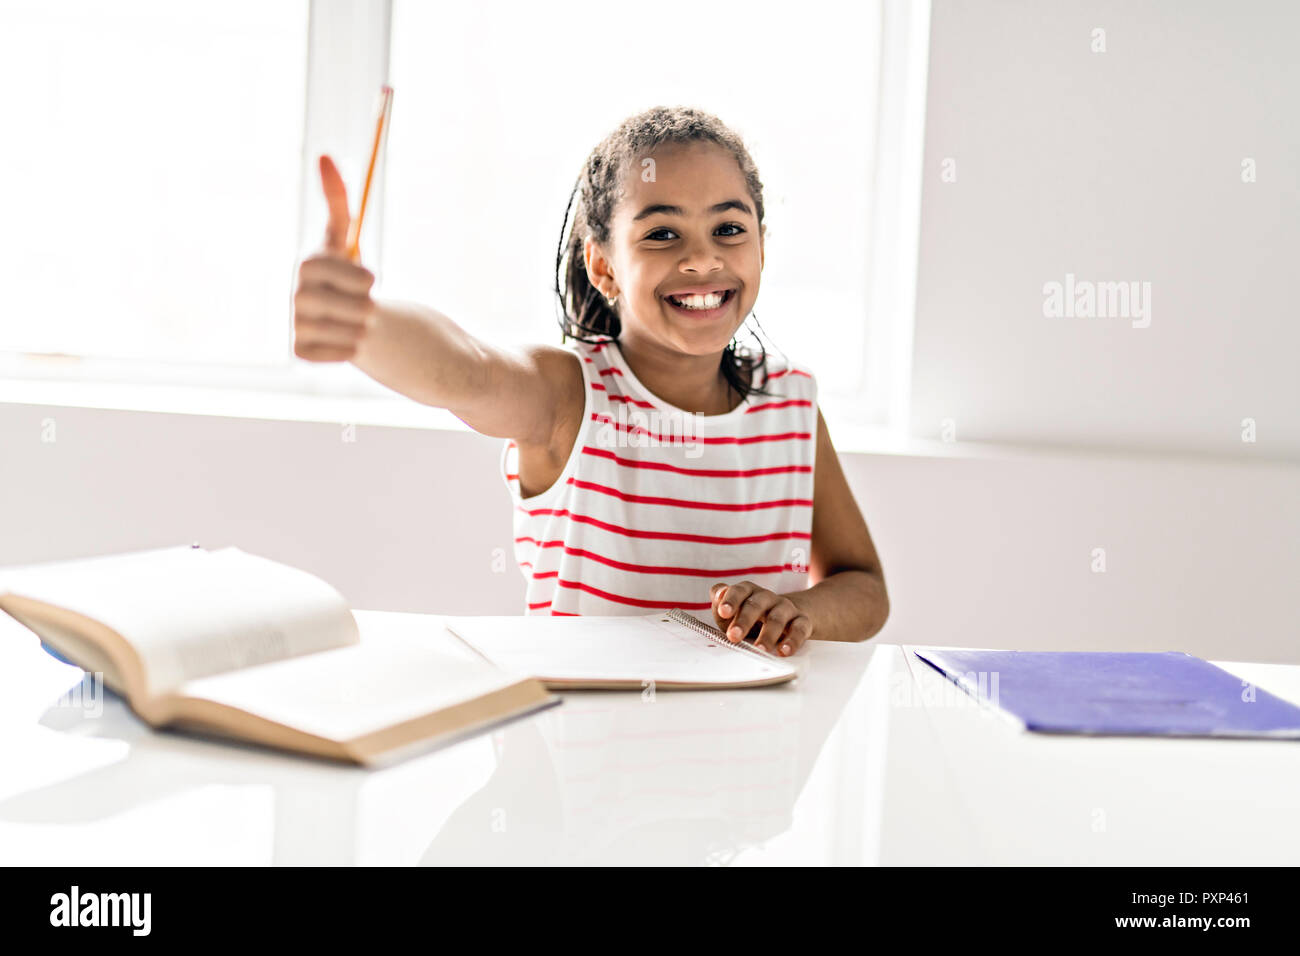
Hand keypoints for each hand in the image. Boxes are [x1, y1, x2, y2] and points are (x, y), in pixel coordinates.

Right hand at [292, 155, 376, 362]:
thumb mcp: (345, 237)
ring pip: (351, 333)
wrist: (342, 317)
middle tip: (364, 306)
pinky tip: (343, 340)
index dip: (363, 279)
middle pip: (356, 307)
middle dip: (368, 307)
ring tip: (354, 322)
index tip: (370, 281)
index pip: (348, 274)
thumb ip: (338, 199)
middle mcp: (294, 294)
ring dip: (362, 329)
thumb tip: (324, 155)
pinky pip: (339, 355)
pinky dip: (350, 350)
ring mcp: (294, 324)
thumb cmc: (346, 273)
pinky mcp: (298, 352)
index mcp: (306, 264)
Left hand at [709, 581, 812, 656]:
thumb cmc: (753, 616)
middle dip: (744, 620)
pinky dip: (792, 641)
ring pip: (777, 619)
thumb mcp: (734, 611)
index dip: (731, 600)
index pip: (740, 591)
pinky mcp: (802, 621)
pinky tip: (783, 651)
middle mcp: (768, 597)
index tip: (723, 612)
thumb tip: (718, 596)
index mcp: (749, 591)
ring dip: (767, 635)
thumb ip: (721, 604)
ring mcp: (786, 608)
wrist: (788, 616)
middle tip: (734, 636)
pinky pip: (799, 630)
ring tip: (759, 650)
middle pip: (756, 605)